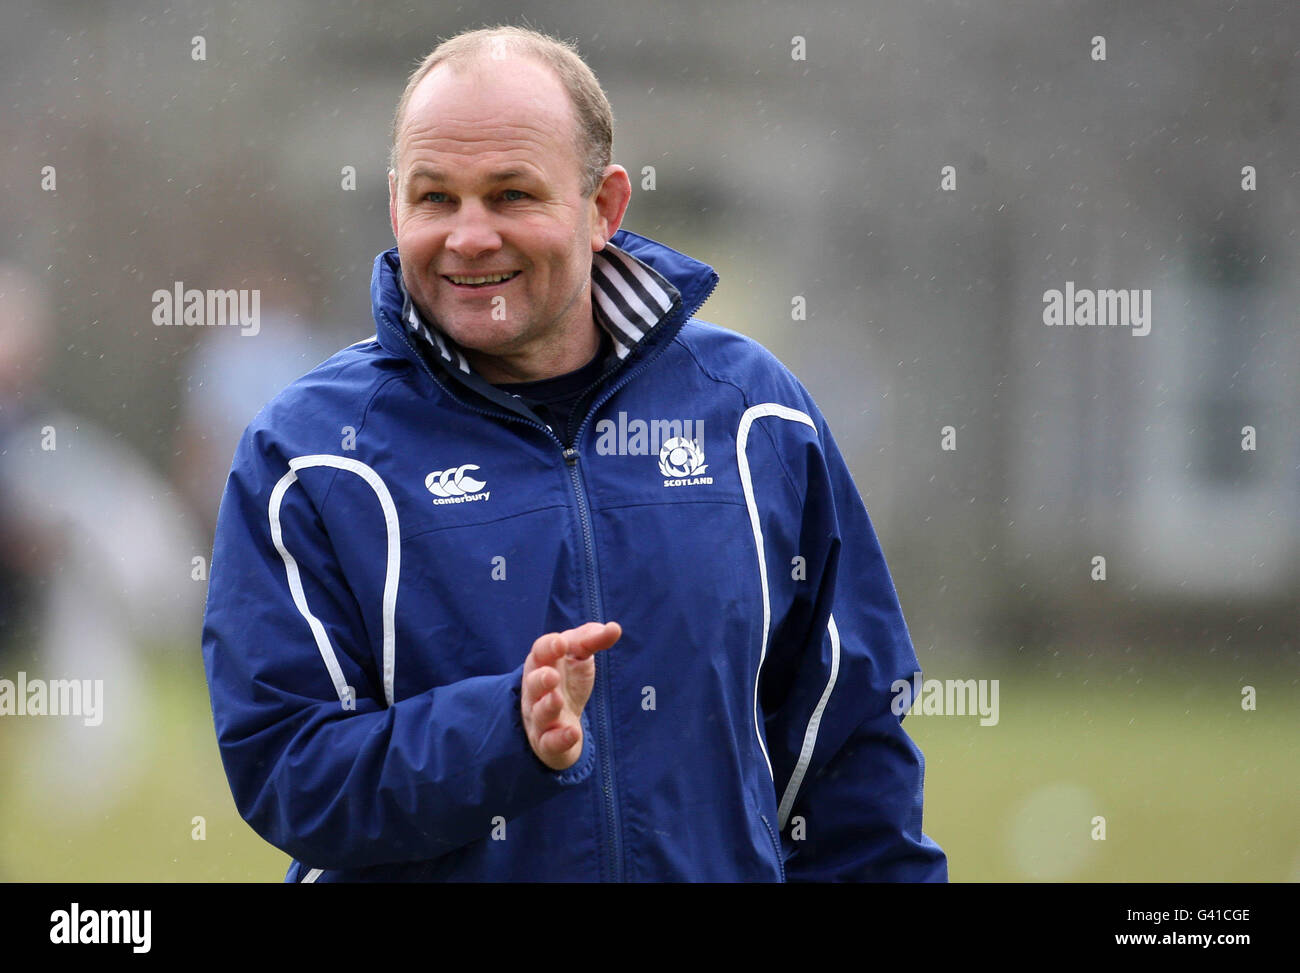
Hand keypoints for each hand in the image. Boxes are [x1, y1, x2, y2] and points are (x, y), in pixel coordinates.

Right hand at [521, 621, 621, 769]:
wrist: (561, 720)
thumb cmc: (568, 679)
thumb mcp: (579, 655)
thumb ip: (592, 639)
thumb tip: (614, 627)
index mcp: (543, 663)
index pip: (541, 651)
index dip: (549, 646)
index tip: (561, 643)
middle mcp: (536, 690)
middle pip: (533, 683)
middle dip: (541, 679)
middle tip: (552, 676)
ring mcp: (539, 717)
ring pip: (539, 713)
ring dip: (547, 706)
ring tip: (558, 699)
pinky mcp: (547, 742)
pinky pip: (550, 741)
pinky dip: (560, 738)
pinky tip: (573, 732)